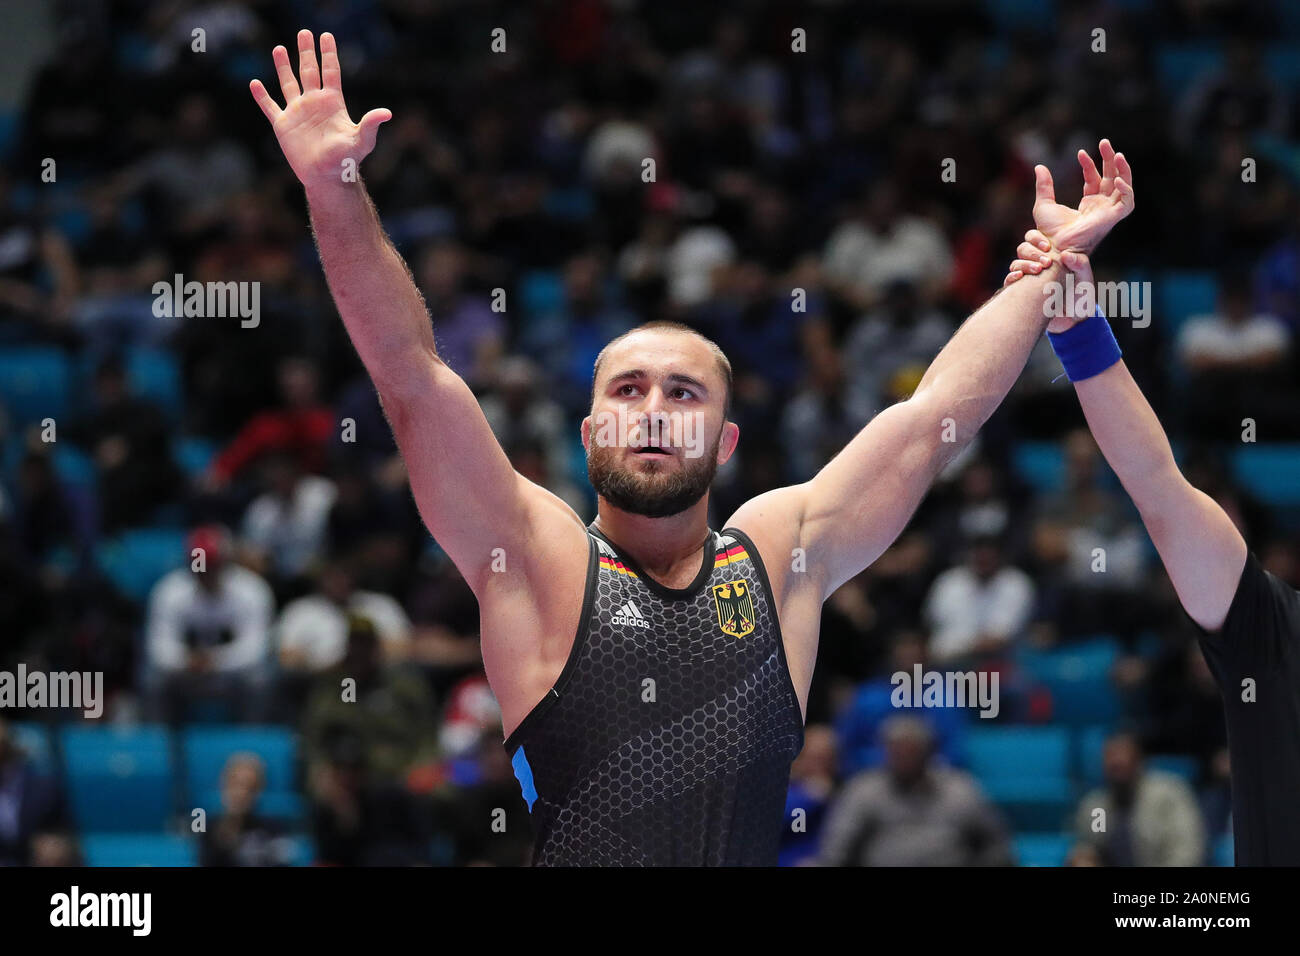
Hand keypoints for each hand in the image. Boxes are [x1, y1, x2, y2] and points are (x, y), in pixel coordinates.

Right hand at [250, 30, 390, 193]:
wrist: (327, 178)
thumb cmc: (346, 160)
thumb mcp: (361, 140)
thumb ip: (370, 124)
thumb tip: (387, 113)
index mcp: (332, 103)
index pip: (330, 71)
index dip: (328, 54)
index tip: (326, 36)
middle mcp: (314, 103)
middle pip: (309, 71)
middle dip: (307, 52)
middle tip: (304, 32)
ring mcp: (298, 113)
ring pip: (288, 84)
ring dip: (283, 67)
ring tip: (279, 48)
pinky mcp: (283, 126)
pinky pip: (270, 107)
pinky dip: (262, 96)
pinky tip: (254, 83)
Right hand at [1003, 228, 1094, 331]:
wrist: (1072, 321)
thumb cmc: (1080, 298)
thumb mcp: (1085, 279)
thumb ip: (1080, 264)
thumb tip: (1065, 255)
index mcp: (1051, 256)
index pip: (1036, 239)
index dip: (1037, 239)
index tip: (1048, 247)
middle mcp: (1037, 265)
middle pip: (1023, 250)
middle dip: (1033, 253)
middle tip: (1046, 263)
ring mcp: (1027, 279)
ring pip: (1016, 264)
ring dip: (1024, 264)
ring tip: (1037, 271)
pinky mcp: (1019, 293)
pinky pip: (1009, 281)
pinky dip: (1012, 277)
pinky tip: (1019, 278)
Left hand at [1031, 139, 1133, 254]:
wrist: (1053, 246)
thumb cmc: (1049, 232)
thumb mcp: (1044, 204)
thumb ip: (1044, 185)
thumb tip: (1039, 166)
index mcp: (1089, 204)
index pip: (1095, 179)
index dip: (1089, 164)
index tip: (1080, 153)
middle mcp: (1101, 206)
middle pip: (1112, 177)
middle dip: (1110, 159)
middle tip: (1105, 142)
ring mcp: (1108, 211)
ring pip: (1123, 186)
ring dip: (1123, 169)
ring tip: (1117, 153)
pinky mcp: (1112, 218)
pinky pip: (1127, 202)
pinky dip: (1126, 189)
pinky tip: (1118, 178)